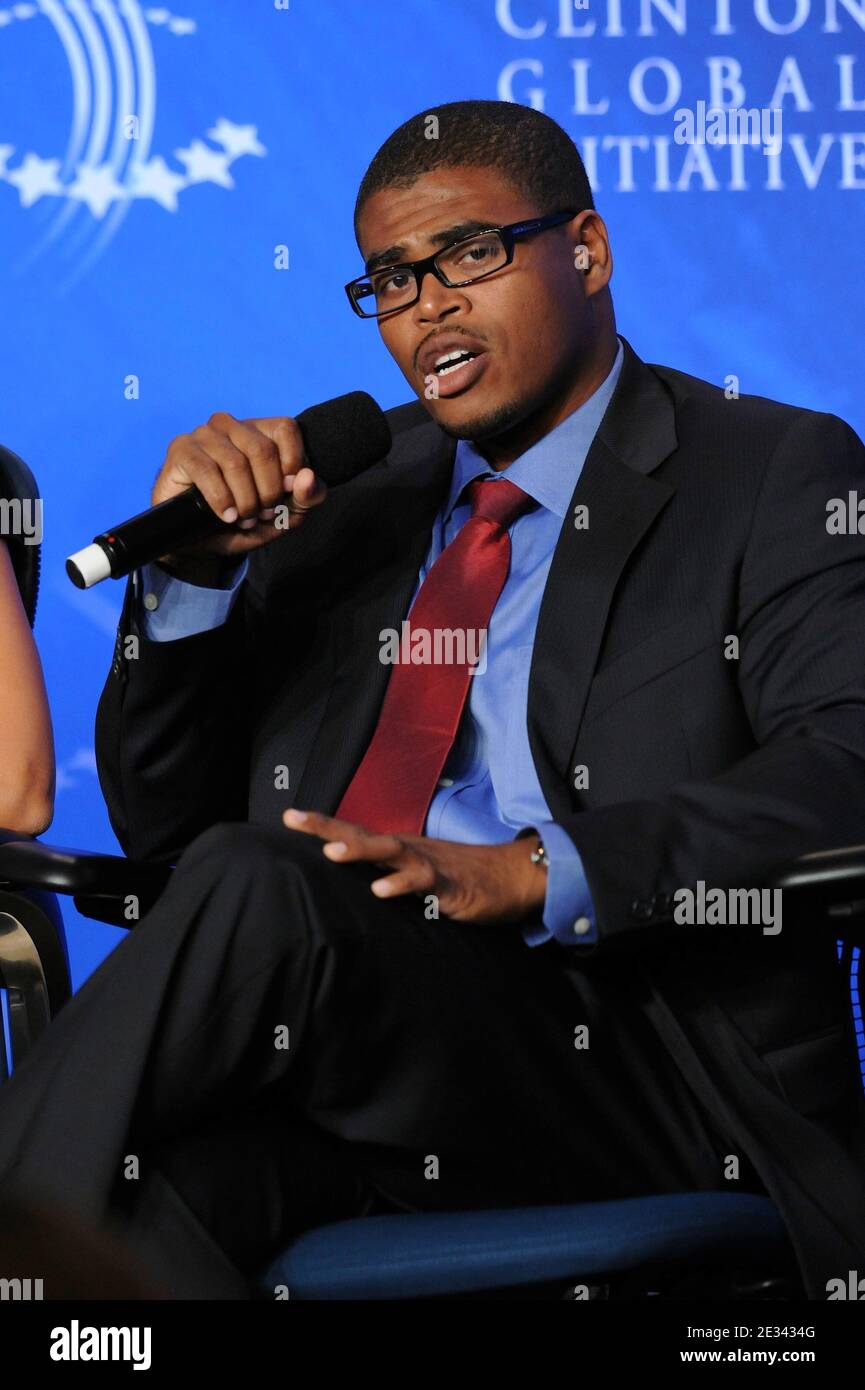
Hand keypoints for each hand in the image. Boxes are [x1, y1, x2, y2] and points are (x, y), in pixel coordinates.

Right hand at [152, 412, 327, 564]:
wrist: (200, 540)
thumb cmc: (244, 520)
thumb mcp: (284, 515)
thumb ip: (306, 497)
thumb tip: (307, 477)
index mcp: (260, 431)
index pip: (286, 428)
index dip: (292, 463)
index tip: (286, 492)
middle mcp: (232, 426)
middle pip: (262, 449)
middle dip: (268, 491)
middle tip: (262, 514)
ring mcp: (205, 434)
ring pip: (236, 462)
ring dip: (245, 499)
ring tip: (243, 518)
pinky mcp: (182, 449)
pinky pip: (207, 470)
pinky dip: (221, 499)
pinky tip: (226, 516)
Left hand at [282, 808, 546, 924]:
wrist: (513, 876)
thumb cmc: (463, 876)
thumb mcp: (417, 874)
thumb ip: (390, 874)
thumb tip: (358, 881)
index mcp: (398, 848)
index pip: (354, 832)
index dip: (322, 824)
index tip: (289, 816)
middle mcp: (408, 849)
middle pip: (362, 834)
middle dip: (327, 828)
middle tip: (294, 819)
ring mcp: (428, 864)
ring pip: (389, 852)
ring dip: (359, 850)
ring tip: (331, 852)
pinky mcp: (449, 885)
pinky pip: (422, 883)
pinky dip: (401, 885)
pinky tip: (381, 890)